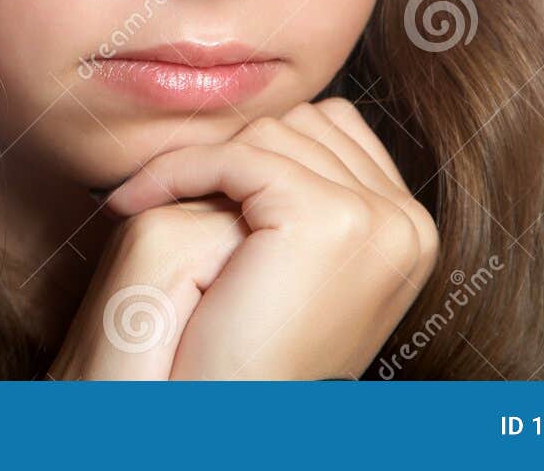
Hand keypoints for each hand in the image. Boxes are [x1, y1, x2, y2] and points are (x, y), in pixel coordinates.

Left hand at [51, 99, 438, 379]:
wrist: (235, 419)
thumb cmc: (251, 353)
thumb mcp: (298, 268)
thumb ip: (307, 200)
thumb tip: (277, 128)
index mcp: (409, 230)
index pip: (332, 131)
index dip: (259, 151)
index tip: (200, 183)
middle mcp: (406, 221)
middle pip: (302, 125)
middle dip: (232, 154)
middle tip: (170, 192)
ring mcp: (374, 217)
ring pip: (267, 135)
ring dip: (199, 162)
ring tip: (151, 202)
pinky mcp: (324, 215)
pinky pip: (232, 155)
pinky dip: (175, 171)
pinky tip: (134, 202)